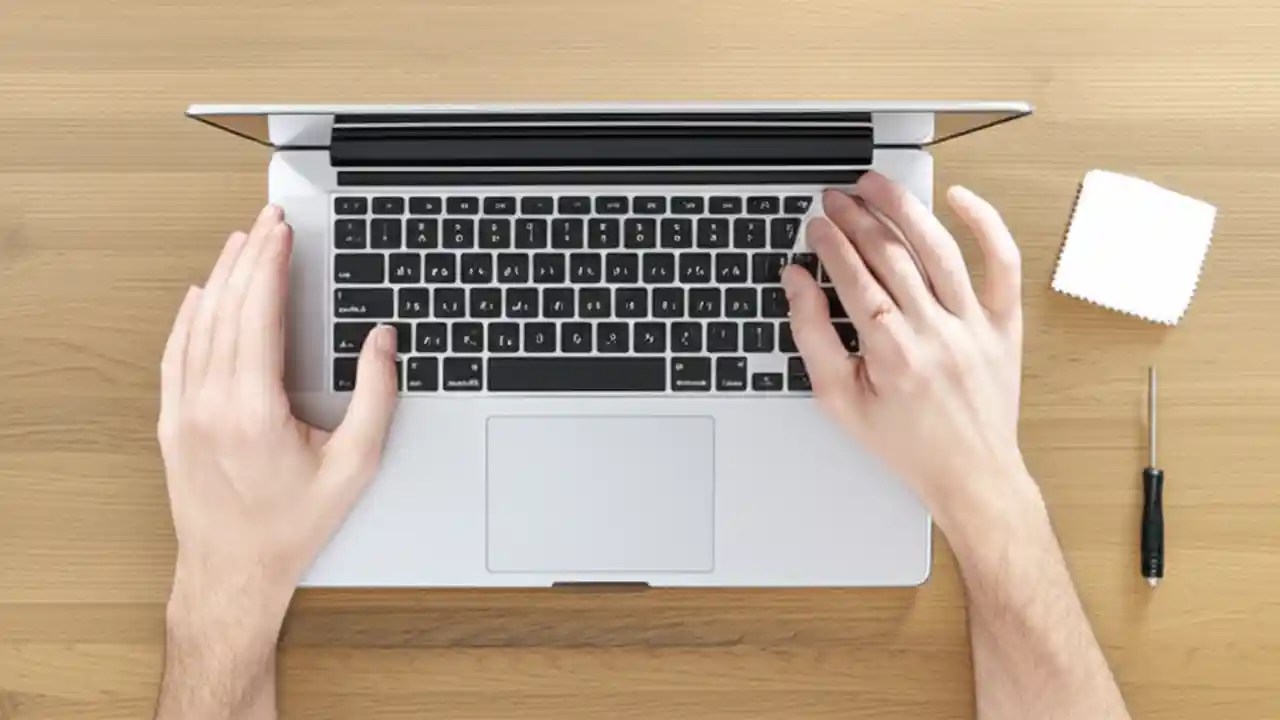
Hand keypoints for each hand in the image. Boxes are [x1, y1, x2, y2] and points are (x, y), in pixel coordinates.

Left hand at [158, 205, 397, 632]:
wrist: (234, 569)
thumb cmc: (294, 523)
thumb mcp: (355, 464)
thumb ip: (375, 395)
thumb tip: (382, 340)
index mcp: (254, 408)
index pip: (258, 312)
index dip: (270, 264)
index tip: (282, 232)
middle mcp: (210, 403)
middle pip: (227, 307)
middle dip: (249, 257)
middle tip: (268, 223)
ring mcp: (183, 411)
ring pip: (199, 325)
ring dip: (221, 278)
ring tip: (242, 243)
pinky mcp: (170, 422)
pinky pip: (175, 354)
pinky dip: (188, 317)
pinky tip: (201, 294)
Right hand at [782, 172, 1029, 525]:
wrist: (970, 474)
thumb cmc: (904, 443)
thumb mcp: (838, 400)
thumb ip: (813, 336)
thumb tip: (797, 283)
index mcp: (894, 356)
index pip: (855, 280)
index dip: (832, 245)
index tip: (816, 224)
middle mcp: (936, 334)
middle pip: (892, 256)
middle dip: (857, 219)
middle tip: (835, 198)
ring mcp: (974, 326)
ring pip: (939, 249)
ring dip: (904, 209)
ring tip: (876, 186)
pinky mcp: (1004, 324)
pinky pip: (1002, 264)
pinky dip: (985, 225)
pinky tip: (960, 199)